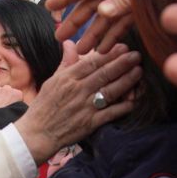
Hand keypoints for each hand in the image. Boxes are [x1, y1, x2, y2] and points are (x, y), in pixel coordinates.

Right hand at [14, 41, 142, 162]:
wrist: (38, 134)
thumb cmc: (44, 106)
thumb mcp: (52, 81)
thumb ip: (66, 62)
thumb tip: (70, 42)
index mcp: (67, 78)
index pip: (91, 62)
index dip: (108, 54)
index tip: (122, 46)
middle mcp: (77, 91)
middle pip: (103, 74)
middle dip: (122, 63)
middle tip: (136, 55)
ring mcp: (85, 107)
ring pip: (110, 91)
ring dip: (126, 81)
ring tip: (138, 72)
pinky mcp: (90, 123)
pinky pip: (110, 113)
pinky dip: (123, 107)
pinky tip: (134, 100)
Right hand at [46, 0, 139, 53]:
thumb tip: (102, 11)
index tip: (49, 5)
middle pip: (92, 1)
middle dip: (75, 20)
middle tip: (58, 36)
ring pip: (106, 15)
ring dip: (93, 33)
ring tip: (81, 51)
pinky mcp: (139, 6)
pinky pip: (122, 22)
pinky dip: (113, 35)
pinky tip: (103, 50)